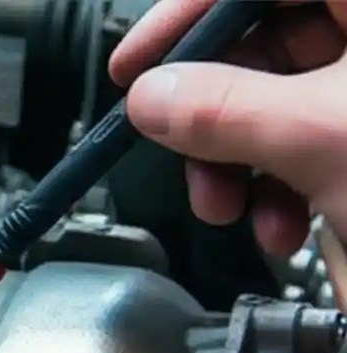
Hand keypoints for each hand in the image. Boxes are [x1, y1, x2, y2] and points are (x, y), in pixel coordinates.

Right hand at [110, 0, 346, 254]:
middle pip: (265, 42)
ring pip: (279, 102)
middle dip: (212, 113)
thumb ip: (222, 109)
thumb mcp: (320, 136)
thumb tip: (152, 98)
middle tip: (183, 151)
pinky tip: (281, 227)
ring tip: (228, 206)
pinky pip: (309, 146)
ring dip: (236, 163)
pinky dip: (279, 188)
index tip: (135, 65)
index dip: (185, 14)